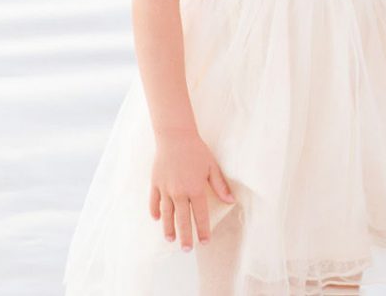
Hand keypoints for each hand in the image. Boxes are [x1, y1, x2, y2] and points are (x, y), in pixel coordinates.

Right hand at [149, 128, 234, 250]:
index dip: (203, 229)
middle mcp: (179, 192)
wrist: (175, 137)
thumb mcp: (212, 167)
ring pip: (167, 214)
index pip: (199, 215)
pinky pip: (154, 201)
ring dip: (168, 228)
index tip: (205, 241)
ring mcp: (165, 189)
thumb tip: (231, 200)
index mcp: (195, 189)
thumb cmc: (196, 150)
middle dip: (185, 236)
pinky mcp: (155, 183)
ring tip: (171, 239)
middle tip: (186, 250)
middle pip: (181, 219)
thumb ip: (220, 185)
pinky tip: (157, 219)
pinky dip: (155, 211)